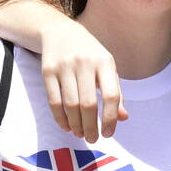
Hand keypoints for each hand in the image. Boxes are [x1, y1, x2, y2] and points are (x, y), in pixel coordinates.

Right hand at [39, 17, 128, 140]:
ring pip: (70, 104)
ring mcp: (65, 66)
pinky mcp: (48, 71)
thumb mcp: (107, 68)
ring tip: (80, 134)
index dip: (110, 118)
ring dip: (76, 124)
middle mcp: (85, 63)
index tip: (108, 133)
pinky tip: (66, 126)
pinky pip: (53, 100)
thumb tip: (122, 118)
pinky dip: (60, 117)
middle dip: (91, 126)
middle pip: (88, 103)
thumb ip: (116, 92)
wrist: (60, 31)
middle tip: (92, 139)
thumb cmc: (90, 55)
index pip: (111, 95)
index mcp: (105, 62)